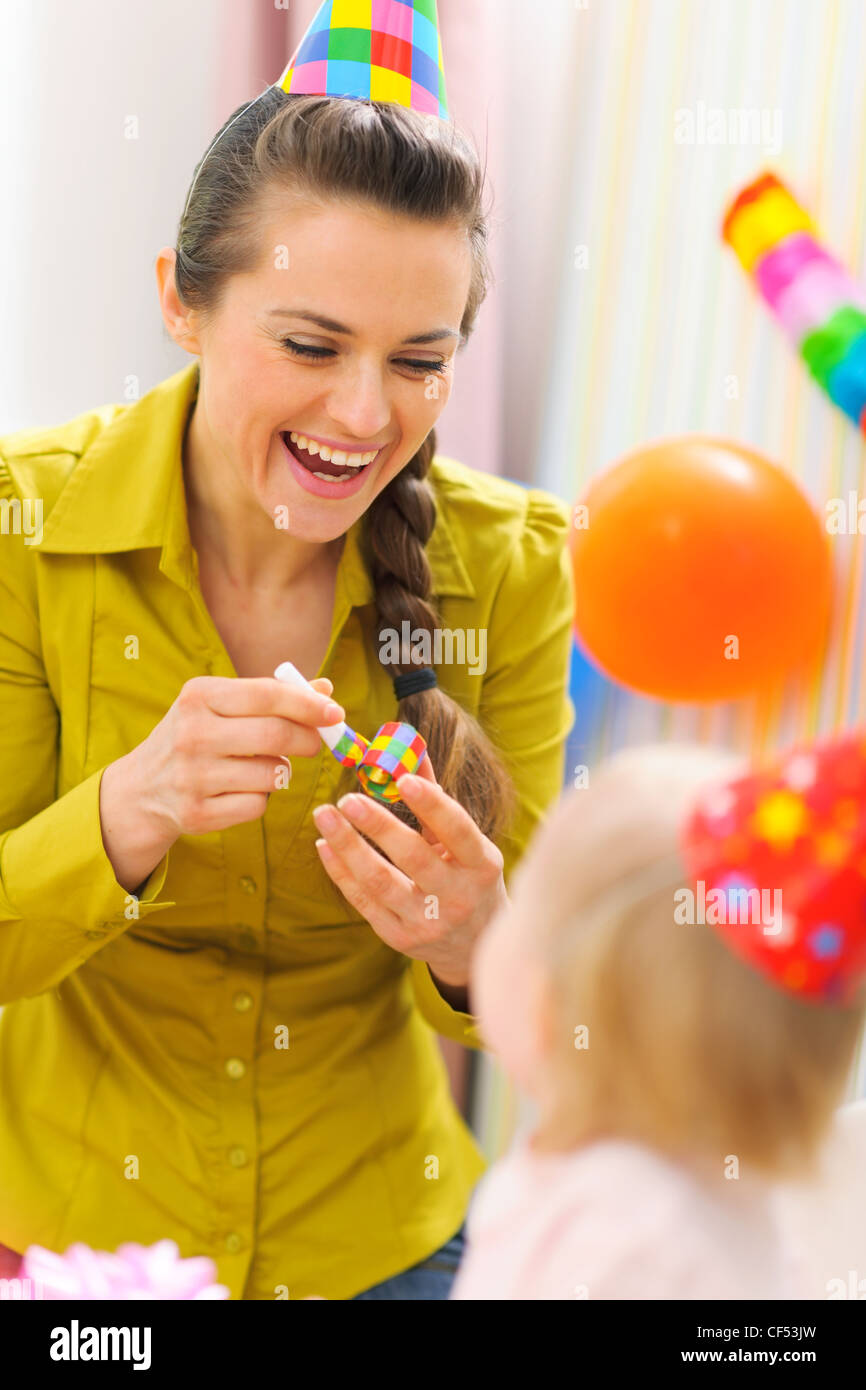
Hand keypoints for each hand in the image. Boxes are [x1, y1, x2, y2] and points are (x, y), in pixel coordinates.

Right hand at [99, 674, 342, 892]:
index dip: (308, 704)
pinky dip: (263, 798)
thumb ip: (272, 696)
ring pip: (272, 774)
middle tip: (314, 744)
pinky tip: (243, 790)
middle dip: (307, 740)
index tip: (335, 713)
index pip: (267, 694)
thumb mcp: (221, 706)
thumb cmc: (196, 737)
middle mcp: (192, 734)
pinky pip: (258, 805)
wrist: (142, 790)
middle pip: (276, 736)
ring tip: (264, 767)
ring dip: (282, 772)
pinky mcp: (197, 813)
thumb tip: (326, 691)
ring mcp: (192, 776)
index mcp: (198, 696)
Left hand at [312, 761, 507, 989]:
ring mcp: (428, 922)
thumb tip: (409, 749)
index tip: (403, 779)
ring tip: (324, 815)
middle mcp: (457, 897)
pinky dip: (340, 872)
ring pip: (380, 882)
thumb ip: (436, 800)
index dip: (432, 805)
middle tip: (347, 798)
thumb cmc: (468, 879)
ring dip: (348, 846)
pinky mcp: (400, 938)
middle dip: (378, 826)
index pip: (458, 831)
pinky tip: (325, 845)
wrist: (474, 944)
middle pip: (414, 858)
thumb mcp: (467, 844)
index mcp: (481, 866)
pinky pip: (363, 902)